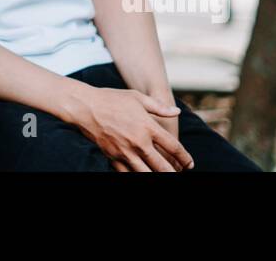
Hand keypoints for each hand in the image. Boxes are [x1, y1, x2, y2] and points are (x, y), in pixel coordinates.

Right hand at [57, 83, 192, 171]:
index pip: (173, 147)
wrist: (85, 107)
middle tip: (179, 174)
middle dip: (174, 173)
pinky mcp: (113, 157)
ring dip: (157, 177)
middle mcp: (139, 142)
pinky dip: (137, 176)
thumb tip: (177, 112)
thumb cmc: (112, 99)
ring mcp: (126, 152)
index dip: (185, 158)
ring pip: (147, 174)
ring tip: (163, 176)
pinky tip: (143, 175)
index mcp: (148, 127)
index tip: (190, 164)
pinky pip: (129, 174)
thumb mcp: (138, 97)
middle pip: (163, 167)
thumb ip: (159, 107)